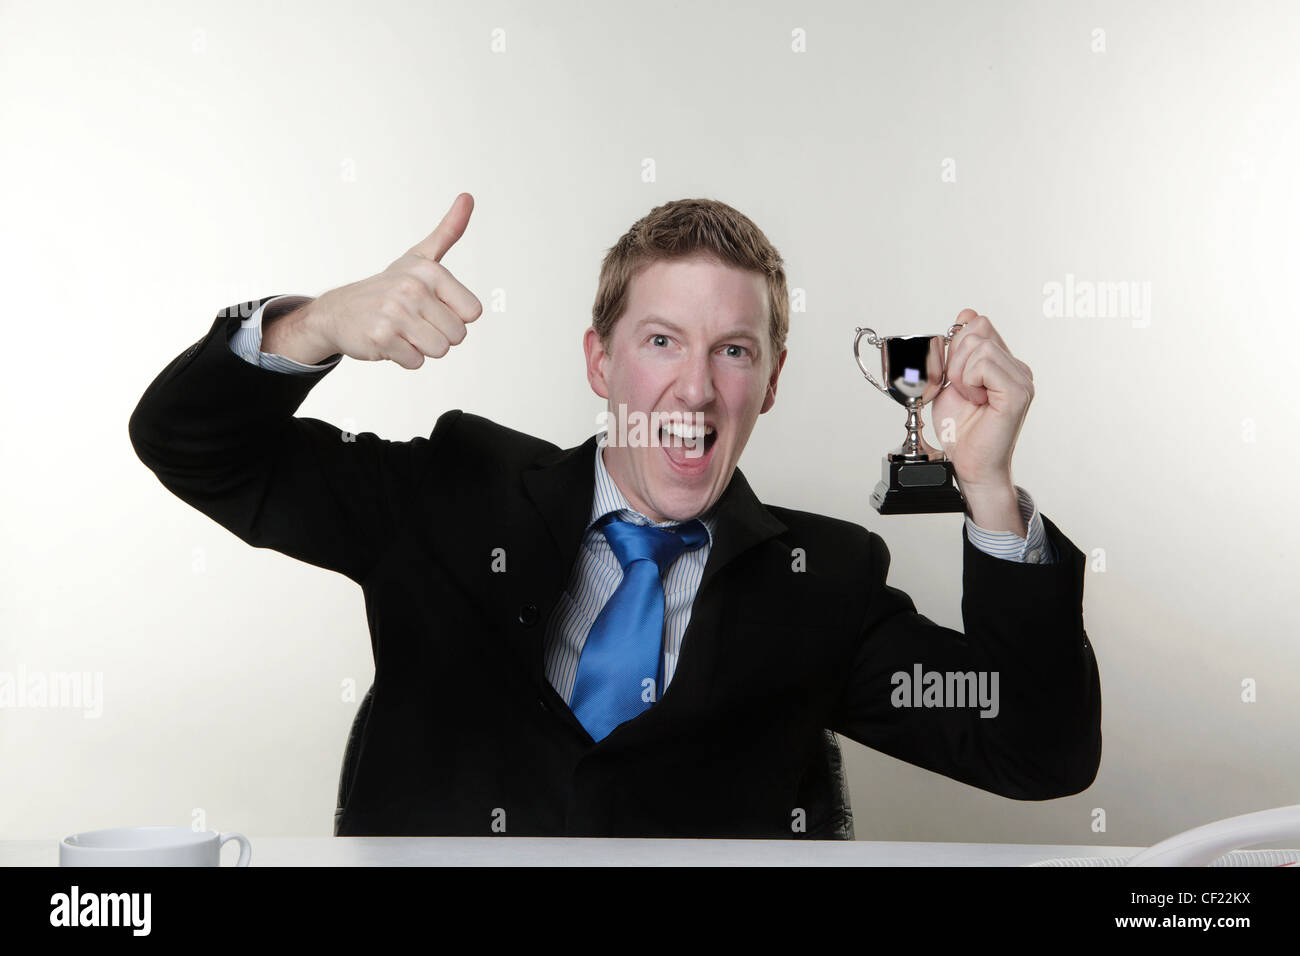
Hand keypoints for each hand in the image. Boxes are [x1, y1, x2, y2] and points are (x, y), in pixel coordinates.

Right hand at [288, 193, 483, 368]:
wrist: (338, 311)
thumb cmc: (389, 286)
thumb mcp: (420, 256)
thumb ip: (448, 231)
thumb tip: (468, 197)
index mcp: (429, 271)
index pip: (472, 313)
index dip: (455, 316)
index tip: (432, 306)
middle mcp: (412, 289)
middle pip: (457, 336)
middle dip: (438, 335)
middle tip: (415, 321)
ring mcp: (395, 313)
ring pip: (439, 351)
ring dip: (422, 348)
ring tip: (403, 331)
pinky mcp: (381, 338)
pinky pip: (415, 362)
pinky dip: (404, 358)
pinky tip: (388, 341)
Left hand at [929, 309, 1034, 493]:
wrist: (969, 463)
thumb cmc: (962, 430)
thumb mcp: (950, 381)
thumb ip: (956, 350)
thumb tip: (966, 314)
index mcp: (1002, 362)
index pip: (978, 323)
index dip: (955, 345)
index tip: (954, 376)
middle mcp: (1016, 367)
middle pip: (978, 328)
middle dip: (956, 358)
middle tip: (962, 389)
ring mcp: (1021, 378)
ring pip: (980, 345)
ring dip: (962, 373)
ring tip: (970, 397)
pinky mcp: (1018, 392)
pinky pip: (985, 365)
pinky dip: (970, 382)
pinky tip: (977, 401)